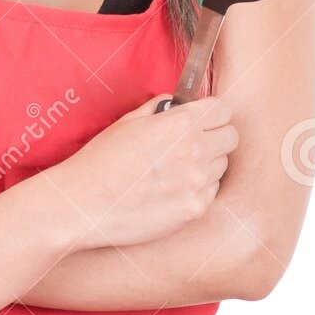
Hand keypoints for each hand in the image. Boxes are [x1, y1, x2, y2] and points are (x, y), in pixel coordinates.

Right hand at [48, 93, 237, 249]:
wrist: (84, 203)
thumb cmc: (100, 160)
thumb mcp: (128, 122)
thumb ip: (160, 108)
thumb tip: (177, 104)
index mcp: (180, 124)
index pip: (223, 110)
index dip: (212, 113)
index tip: (202, 120)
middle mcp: (196, 151)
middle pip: (231, 137)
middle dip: (215, 136)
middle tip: (192, 144)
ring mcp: (198, 183)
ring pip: (222, 165)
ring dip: (207, 164)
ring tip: (175, 170)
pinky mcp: (195, 209)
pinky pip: (211, 191)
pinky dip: (198, 188)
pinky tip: (172, 190)